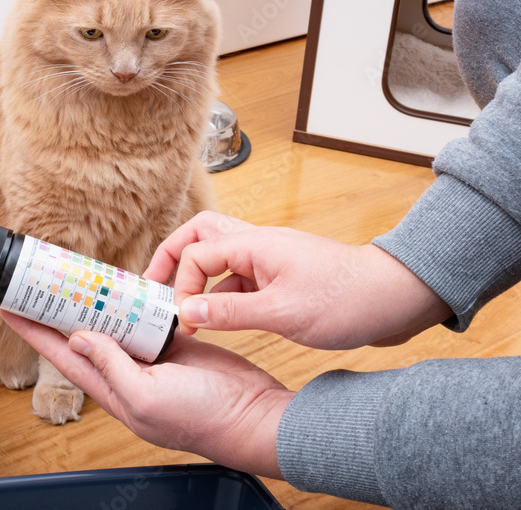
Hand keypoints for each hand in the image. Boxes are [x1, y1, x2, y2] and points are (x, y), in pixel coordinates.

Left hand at [1, 310, 292, 478]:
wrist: (254, 415)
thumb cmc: (204, 418)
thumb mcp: (149, 397)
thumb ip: (111, 368)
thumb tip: (77, 338)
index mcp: (113, 391)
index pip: (62, 356)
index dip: (34, 332)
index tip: (9, 308)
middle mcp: (125, 374)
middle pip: (82, 336)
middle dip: (58, 312)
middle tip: (38, 283)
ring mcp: (149, 359)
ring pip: (112, 325)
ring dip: (92, 303)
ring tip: (72, 276)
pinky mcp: (173, 344)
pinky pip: (143, 320)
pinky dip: (130, 303)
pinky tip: (120, 285)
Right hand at [144, 211, 453, 348]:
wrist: (397, 299)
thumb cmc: (348, 300)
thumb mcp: (282, 314)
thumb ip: (229, 313)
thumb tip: (186, 315)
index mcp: (255, 244)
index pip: (196, 252)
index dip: (182, 285)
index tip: (183, 319)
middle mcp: (259, 244)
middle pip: (200, 235)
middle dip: (174, 257)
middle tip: (158, 285)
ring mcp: (270, 259)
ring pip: (219, 257)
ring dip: (199, 278)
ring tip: (185, 309)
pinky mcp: (282, 277)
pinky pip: (239, 278)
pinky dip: (222, 295)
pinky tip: (220, 320)